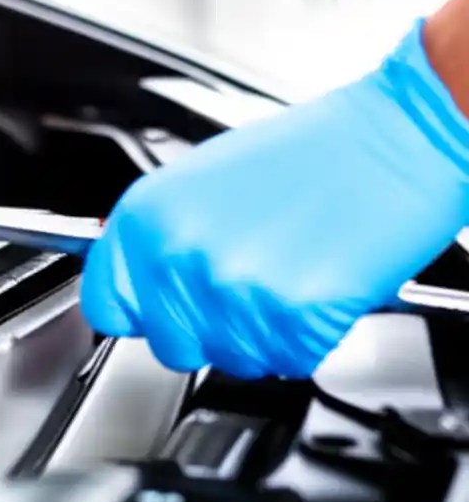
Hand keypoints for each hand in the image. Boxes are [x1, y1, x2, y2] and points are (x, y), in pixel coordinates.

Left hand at [81, 20, 468, 378]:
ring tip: (289, 276)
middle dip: (208, 329)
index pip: (106, 305)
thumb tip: (134, 280)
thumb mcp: (200, 181)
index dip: (139, 314)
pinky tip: (318, 289)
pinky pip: (287, 361)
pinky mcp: (291, 317)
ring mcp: (232, 290)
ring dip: (262, 335)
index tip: (158, 312)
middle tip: (248, 284)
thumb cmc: (310, 153)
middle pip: (171, 345)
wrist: (395, 139)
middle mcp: (178, 255)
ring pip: (231, 359)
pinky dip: (308, 339)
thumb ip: (158, 238)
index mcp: (146, 216)